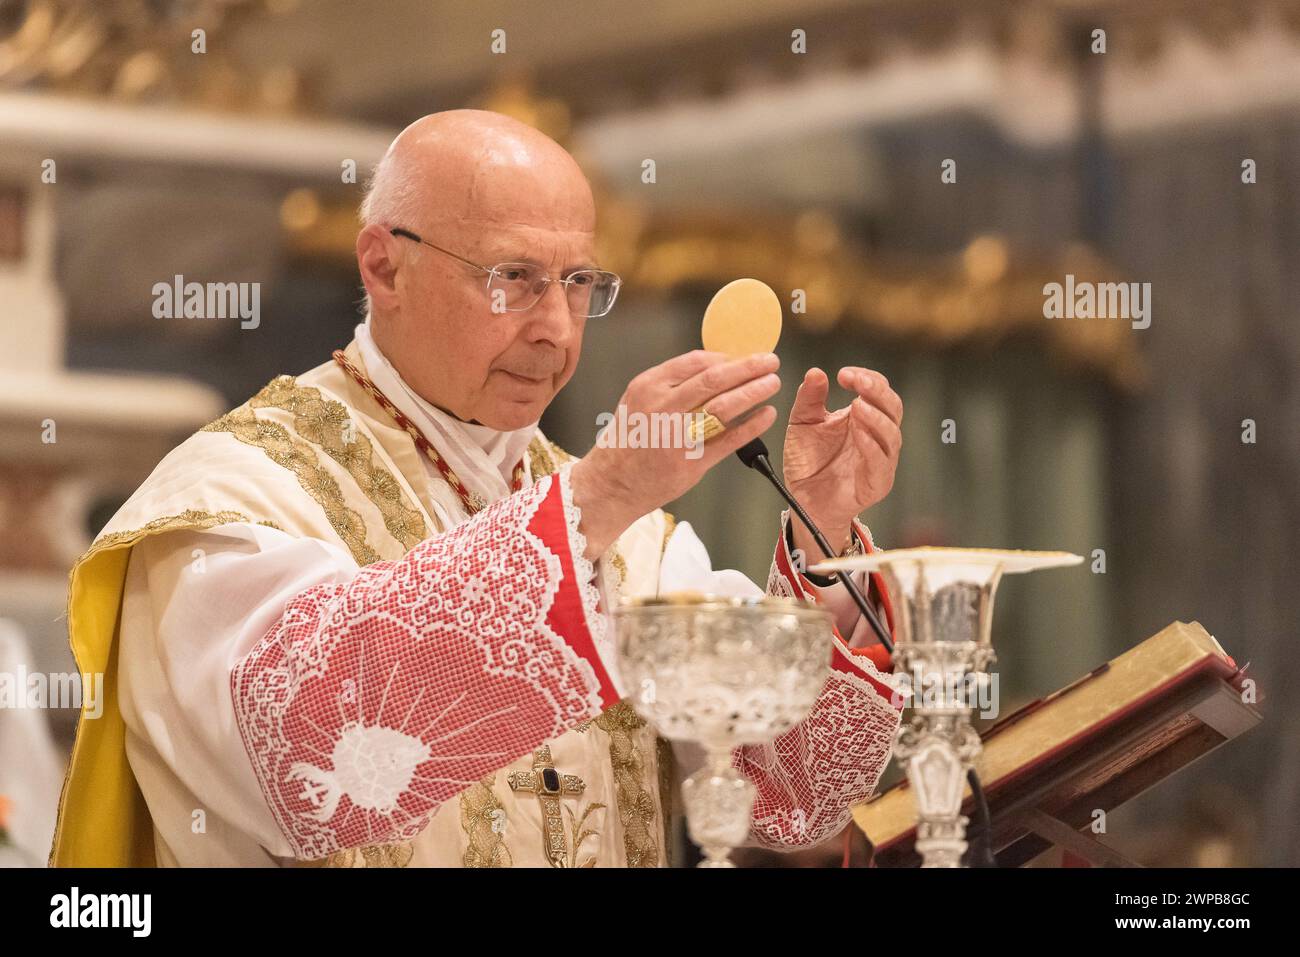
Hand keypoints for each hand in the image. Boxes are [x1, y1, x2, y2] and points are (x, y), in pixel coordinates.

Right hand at [571, 350, 780, 557]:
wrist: (611, 483)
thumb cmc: (629, 441)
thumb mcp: (639, 400)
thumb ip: (671, 384)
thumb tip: (715, 367)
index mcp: (649, 386)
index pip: (696, 361)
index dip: (726, 357)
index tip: (744, 356)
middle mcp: (662, 407)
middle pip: (715, 379)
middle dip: (748, 367)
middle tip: (770, 361)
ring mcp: (677, 436)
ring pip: (725, 406)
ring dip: (754, 392)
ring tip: (772, 383)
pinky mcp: (690, 462)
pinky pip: (728, 440)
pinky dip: (751, 426)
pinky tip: (766, 416)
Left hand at [782, 367, 901, 558]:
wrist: (804, 500)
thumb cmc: (809, 461)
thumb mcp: (802, 423)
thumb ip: (809, 399)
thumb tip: (815, 372)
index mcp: (864, 416)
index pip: (877, 390)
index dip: (866, 378)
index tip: (843, 374)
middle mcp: (877, 435)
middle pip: (892, 407)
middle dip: (877, 391)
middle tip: (858, 382)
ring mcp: (880, 459)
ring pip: (892, 434)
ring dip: (876, 417)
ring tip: (857, 405)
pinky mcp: (877, 482)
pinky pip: (881, 462)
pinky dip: (872, 446)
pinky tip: (858, 434)